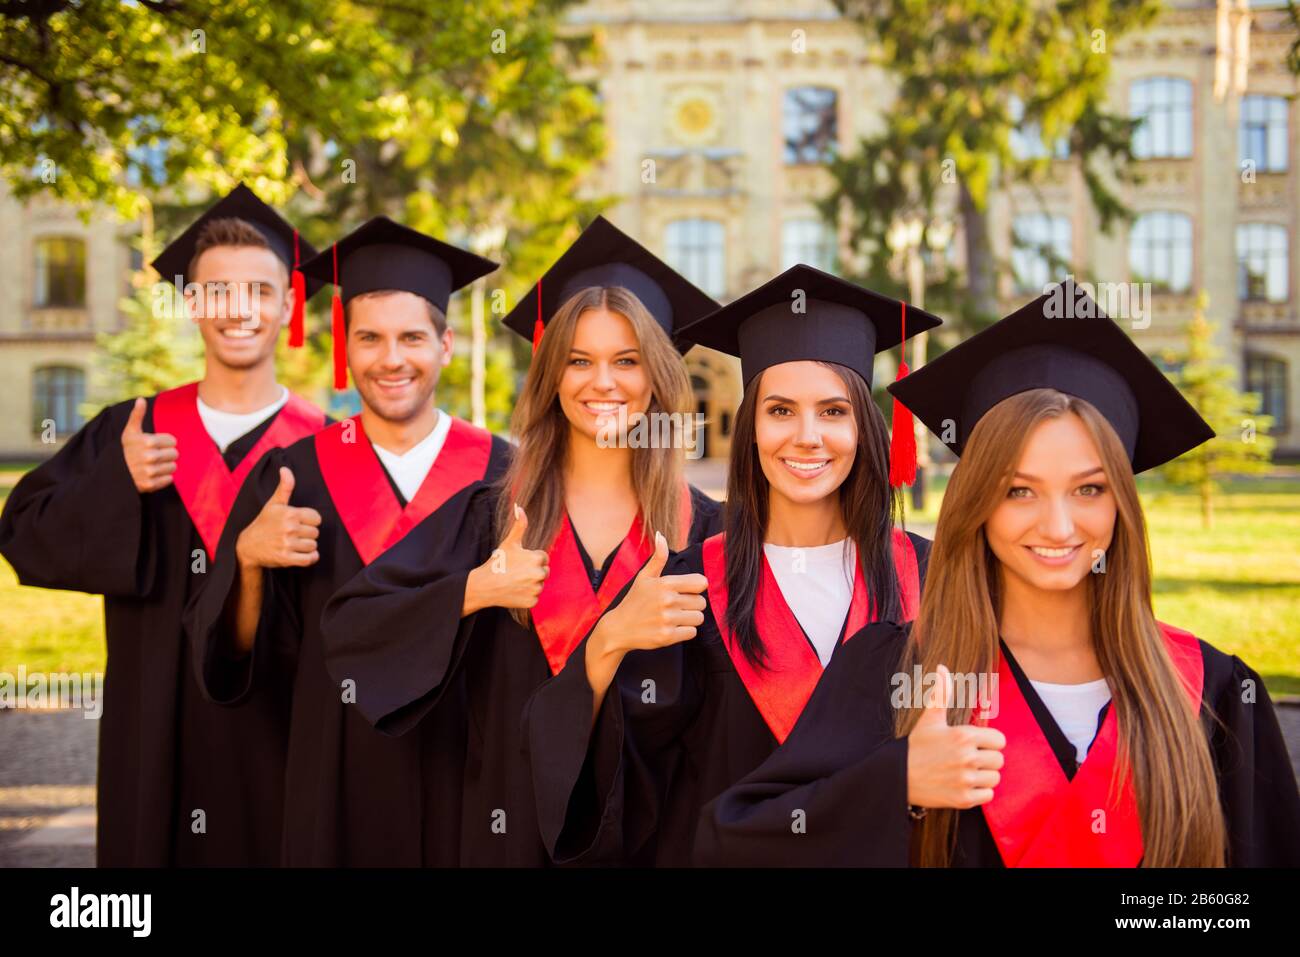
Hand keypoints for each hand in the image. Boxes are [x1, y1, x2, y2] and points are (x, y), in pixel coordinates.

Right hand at [121, 397, 177, 492]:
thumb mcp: (130, 432)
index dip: (165, 443)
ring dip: (166, 466)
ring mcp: (149, 472)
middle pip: (175, 454)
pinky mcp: (150, 485)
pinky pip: (169, 479)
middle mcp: (149, 457)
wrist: (115, 473)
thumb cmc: (127, 449)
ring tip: (154, 465)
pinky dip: (163, 478)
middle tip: (155, 456)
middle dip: (167, 454)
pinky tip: (153, 475)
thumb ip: (137, 416)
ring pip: (173, 467)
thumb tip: (140, 399)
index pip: (172, 441)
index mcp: (147, 442)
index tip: (155, 445)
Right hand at [234, 467, 320, 569]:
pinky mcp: (286, 558)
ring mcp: (287, 544)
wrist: (247, 546)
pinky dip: (310, 558)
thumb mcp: (273, 503)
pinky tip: (303, 554)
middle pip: (316, 532)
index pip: (317, 518)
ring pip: (313, 546)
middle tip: (295, 534)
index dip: (310, 520)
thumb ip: (285, 487)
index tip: (300, 522)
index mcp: (289, 513)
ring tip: (296, 543)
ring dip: (307, 546)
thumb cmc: (263, 523)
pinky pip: (309, 559)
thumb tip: (285, 469)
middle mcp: (289, 528)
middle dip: (308, 534)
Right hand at [464, 504, 549, 613]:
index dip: (531, 559)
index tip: (519, 562)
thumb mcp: (509, 542)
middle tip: (516, 572)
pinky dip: (526, 595)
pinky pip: (534, 597)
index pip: (543, 558)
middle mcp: (539, 574)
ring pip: (539, 584)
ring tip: (515, 581)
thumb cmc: (497, 562)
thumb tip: (520, 507)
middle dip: (532, 571)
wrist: (484, 585)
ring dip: (530, 583)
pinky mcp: (532, 602)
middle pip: (544, 571)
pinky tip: (515, 591)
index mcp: (536, 558)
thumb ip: (519, 525)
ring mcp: (535, 589)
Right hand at [591, 531, 706, 657]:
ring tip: (673, 618)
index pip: (701, 583)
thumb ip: (658, 557)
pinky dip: (684, 632)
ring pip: (698, 618)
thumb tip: (660, 535)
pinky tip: (671, 628)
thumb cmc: (634, 600)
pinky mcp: (667, 637)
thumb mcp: (644, 577)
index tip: (684, 591)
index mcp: (664, 583)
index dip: (695, 588)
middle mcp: (667, 600)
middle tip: (675, 607)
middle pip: (701, 602)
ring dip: (689, 619)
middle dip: (691, 605)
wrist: (618, 628)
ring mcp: (667, 619)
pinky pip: (692, 632)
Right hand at [906, 664, 1005, 809]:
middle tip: (969, 760)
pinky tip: (964, 785)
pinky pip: (988, 795)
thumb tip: (942, 667)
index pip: (999, 740)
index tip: (976, 745)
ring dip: (984, 777)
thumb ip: (941, 693)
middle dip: (987, 760)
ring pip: (994, 778)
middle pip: (999, 760)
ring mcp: (965, 779)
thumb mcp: (929, 719)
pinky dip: (979, 792)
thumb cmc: (916, 746)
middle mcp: (966, 757)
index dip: (989, 742)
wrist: (897, 776)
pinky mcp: (963, 799)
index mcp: (963, 735)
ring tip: (966, 773)